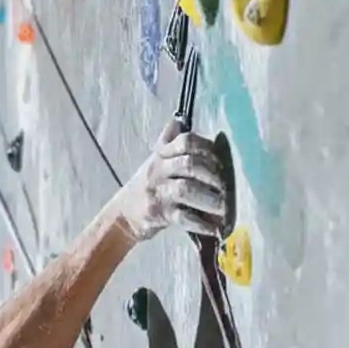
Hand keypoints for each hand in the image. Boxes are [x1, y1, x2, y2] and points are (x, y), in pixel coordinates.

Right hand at [116, 119, 226, 241]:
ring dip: (209, 198)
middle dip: (212, 174)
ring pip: (186, 189)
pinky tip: (213, 228)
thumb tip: (178, 120)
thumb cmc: (148, 185)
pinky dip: (200, 223)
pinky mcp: (159, 215)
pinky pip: (182, 218)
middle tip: (225, 185)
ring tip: (223, 206)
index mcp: (161, 155)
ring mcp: (158, 193)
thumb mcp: (155, 160)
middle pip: (189, 164)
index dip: (207, 148)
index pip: (185, 142)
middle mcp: (158, 171)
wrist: (123, 214)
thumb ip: (169, 142)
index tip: (220, 159)